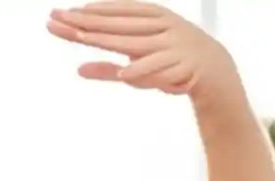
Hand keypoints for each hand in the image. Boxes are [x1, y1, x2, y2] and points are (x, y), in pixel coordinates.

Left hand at [46, 2, 239, 99]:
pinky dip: (141, 71)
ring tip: (82, 37)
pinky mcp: (181, 67)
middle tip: (58, 20)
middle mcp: (160, 26)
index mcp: (152, 16)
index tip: (62, 15)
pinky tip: (124, 73)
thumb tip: (78, 70)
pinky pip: (158, 69)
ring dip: (107, 40)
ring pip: (133, 43)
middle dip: (86, 22)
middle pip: (117, 24)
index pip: (115, 12)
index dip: (89, 13)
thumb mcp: (139, 61)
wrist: (216, 70)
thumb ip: (109, 67)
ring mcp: (171, 45)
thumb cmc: (170, 61)